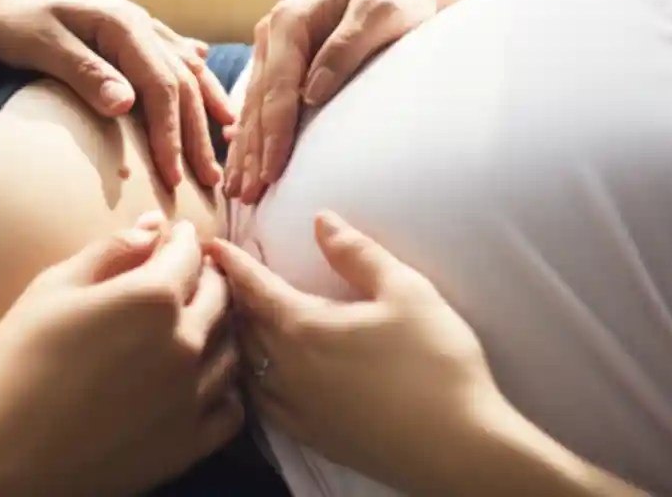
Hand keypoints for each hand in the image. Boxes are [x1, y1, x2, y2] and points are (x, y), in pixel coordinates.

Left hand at [0, 0, 233, 188]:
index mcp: (122, 23)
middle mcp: (140, 22)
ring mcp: (140, 27)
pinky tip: (212, 91)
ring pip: (188, 70)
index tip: (173, 175)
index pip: (161, 84)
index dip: (170, 133)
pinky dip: (198, 79)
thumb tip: (126, 104)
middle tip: (210, 180)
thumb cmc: (12, 27)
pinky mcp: (133, 36)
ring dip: (207, 108)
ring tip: (227, 141)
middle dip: (197, 133)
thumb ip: (84, 73)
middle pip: (183, 82)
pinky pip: (177, 58)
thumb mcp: (40, 47)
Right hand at [0, 215, 243, 496]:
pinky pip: (231, 407)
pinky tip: (202, 380)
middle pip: (219, 296)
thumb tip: (152, 228)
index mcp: (153, 298)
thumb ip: (110, 252)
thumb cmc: (18, 363)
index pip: (189, 253)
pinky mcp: (190, 443)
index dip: (184, 238)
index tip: (178, 234)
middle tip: (188, 274)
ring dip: (219, 328)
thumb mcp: (54, 289)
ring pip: (231, 349)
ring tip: (196, 323)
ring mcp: (192, 397)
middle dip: (206, 276)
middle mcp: (185, 343)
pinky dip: (224, 387)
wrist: (4, 455)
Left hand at [209, 211, 499, 493]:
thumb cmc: (436, 364)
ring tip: (236, 321)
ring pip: (247, 367)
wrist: (458, 450)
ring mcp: (296, 409)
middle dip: (229, 298)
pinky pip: (263, 403)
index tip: (213, 246)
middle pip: (242, 327)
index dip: (232, 264)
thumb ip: (358, 253)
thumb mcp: (406, 291)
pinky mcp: (312, 437)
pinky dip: (253, 379)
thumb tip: (321, 220)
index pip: (254, 288)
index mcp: (303, 328)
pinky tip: (262, 376)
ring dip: (239, 339)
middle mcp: (286, 370)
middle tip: (218, 277)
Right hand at [225, 0, 435, 202]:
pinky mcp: (280, 63)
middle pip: (257, 104)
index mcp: (289, 21)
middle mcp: (271, 34)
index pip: (277, 88)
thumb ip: (346, 48)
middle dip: (251, 152)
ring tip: (237, 191)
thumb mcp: (381, 13)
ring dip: (244, 152)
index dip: (273, 134)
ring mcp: (272, 50)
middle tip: (247, 195)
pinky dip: (250, 138)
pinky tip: (241, 165)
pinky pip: (259, 107)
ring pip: (251, 109)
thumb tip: (312, 92)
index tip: (271, 173)